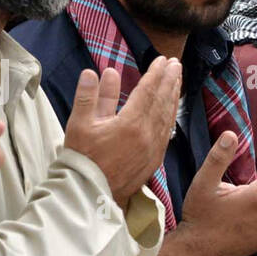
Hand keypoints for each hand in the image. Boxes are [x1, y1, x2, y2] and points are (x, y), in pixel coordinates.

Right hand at [63, 58, 180, 207]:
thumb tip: (92, 73)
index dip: (156, 74)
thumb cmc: (82, 160)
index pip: (148, 91)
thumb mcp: (79, 125)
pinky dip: (170, 117)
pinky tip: (170, 112)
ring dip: (173, 97)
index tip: (162, 60)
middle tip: (176, 64)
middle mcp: (147, 135)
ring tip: (177, 82)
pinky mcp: (153, 161)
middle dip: (170, 81)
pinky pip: (166, 134)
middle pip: (163, 102)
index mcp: (130, 123)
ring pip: (168, 118)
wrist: (89, 195)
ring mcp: (153, 149)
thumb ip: (88, 97)